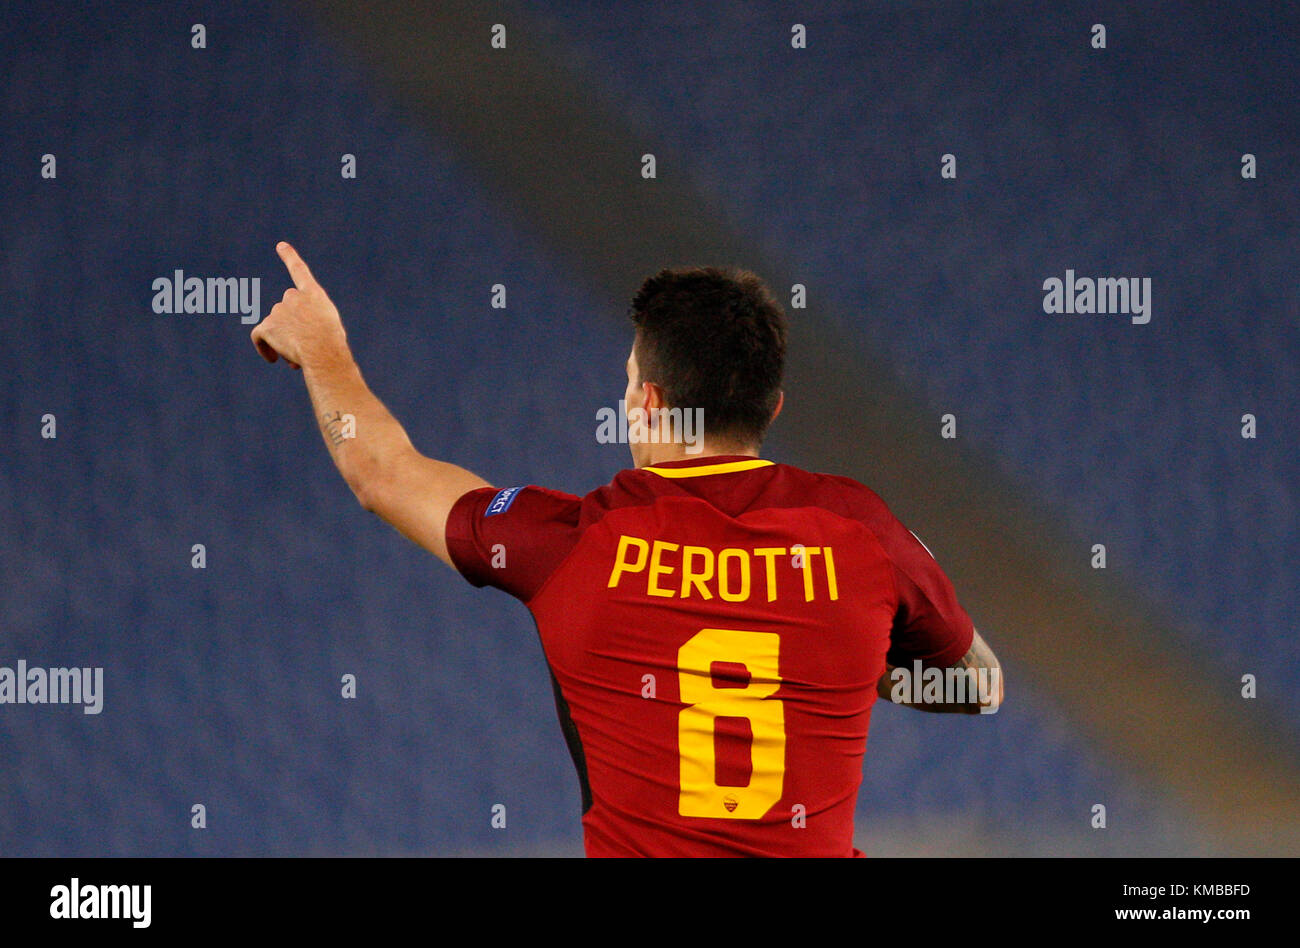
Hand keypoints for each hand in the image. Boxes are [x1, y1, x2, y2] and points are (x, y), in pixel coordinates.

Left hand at [251, 242, 346, 369]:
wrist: (322, 352)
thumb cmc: (332, 344)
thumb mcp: (330, 328)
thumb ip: (311, 323)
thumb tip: (292, 339)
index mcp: (313, 294)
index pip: (299, 271)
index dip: (290, 257)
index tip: (281, 246)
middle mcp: (293, 296)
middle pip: (287, 313)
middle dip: (291, 328)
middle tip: (302, 348)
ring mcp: (278, 310)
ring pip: (276, 328)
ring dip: (284, 342)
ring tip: (298, 358)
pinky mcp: (267, 326)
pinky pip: (259, 337)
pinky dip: (264, 348)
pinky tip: (273, 359)